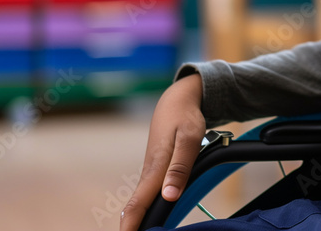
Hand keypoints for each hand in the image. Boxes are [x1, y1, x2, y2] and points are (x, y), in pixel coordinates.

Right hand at [121, 74, 205, 230]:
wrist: (176, 101)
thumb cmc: (185, 118)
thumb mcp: (189, 139)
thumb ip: (180, 168)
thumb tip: (169, 196)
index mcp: (155, 169)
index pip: (138, 204)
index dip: (131, 225)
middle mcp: (149, 173)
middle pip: (136, 207)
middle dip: (132, 226)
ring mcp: (151, 171)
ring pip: (141, 201)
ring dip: (138, 219)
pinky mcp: (156, 169)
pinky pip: (147, 194)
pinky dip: (144, 208)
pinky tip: (147, 219)